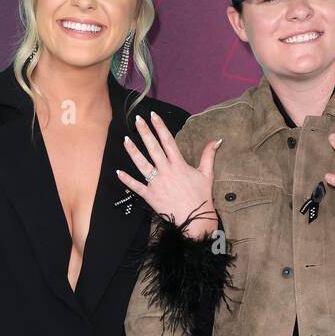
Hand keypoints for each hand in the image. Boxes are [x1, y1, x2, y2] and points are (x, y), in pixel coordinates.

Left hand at [117, 112, 222, 239]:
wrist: (195, 220)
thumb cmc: (201, 197)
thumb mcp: (207, 174)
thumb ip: (208, 155)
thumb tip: (216, 140)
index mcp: (178, 164)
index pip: (167, 141)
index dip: (160, 127)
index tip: (153, 115)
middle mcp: (166, 171)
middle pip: (153, 148)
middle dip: (144, 132)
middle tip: (137, 120)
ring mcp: (157, 183)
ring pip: (142, 164)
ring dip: (133, 151)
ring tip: (126, 139)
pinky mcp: (150, 196)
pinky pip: (136, 187)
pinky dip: (127, 180)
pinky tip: (118, 172)